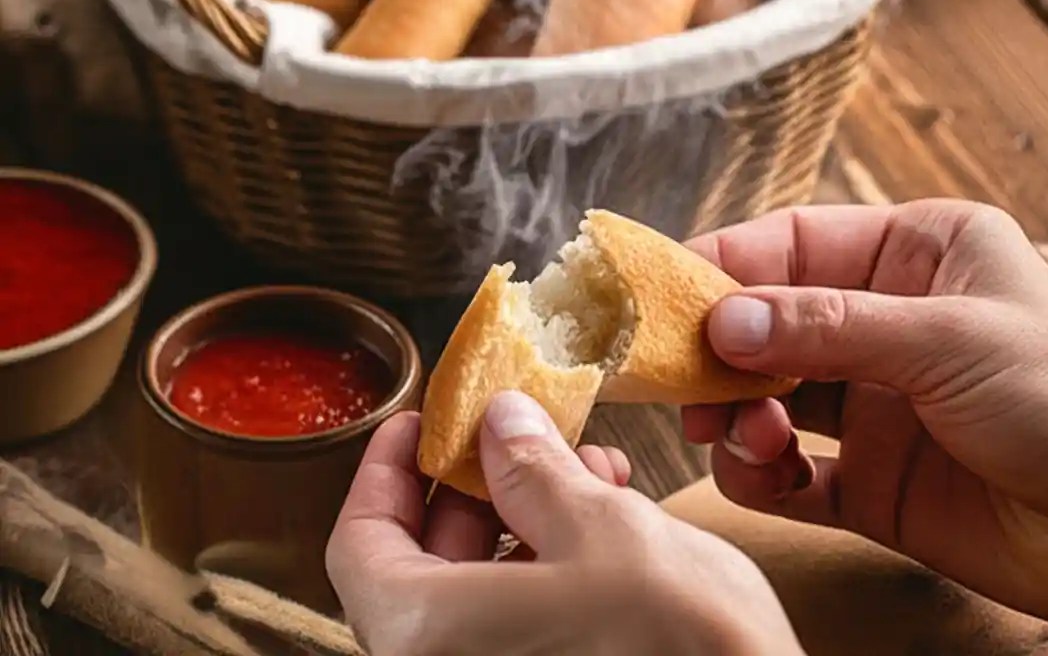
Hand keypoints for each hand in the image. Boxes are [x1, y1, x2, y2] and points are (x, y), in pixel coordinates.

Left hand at [327, 392, 801, 655]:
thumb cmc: (682, 646)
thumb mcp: (601, 529)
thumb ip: (533, 468)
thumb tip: (499, 422)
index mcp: (428, 633)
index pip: (358, 542)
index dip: (384, 471)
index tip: (417, 422)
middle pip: (423, 559)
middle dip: (474, 481)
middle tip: (511, 426)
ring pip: (482, 582)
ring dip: (526, 510)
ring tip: (581, 461)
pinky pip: (526, 614)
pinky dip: (555, 556)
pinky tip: (607, 508)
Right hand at [682, 201, 1047, 654]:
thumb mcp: (945, 337)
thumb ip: (825, 328)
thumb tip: (721, 323)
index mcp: (918, 256)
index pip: (792, 244)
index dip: (721, 265)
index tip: (658, 296)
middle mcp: (888, 324)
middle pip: (766, 322)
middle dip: (718, 351)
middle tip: (681, 381)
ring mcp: (877, 407)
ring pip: (769, 399)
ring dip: (740, 416)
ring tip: (748, 435)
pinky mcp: (871, 483)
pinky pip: (789, 474)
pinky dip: (762, 477)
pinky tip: (772, 476)